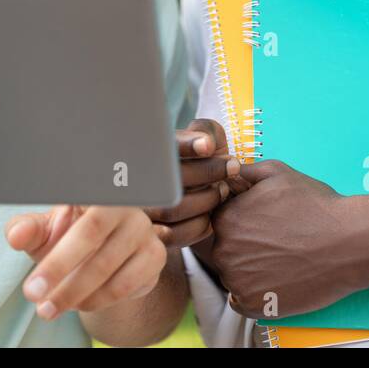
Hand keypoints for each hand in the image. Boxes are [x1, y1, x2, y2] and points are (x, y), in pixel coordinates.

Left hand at [5, 205, 166, 318]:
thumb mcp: (44, 232)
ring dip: (73, 292)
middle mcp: (123, 203)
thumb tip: (16, 235)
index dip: (55, 220)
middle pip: (90, 233)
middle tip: (32, 293)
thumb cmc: (68, 237)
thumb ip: (27, 230)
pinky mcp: (154, 256)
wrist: (102, 260)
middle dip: (57, 267)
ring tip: (48, 307)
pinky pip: (124, 284)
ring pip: (106, 265)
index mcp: (94, 189)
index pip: (75, 199)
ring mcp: (143, 229)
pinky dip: (96, 299)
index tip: (24, 243)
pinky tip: (78, 303)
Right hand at [146, 119, 242, 247]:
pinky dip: (201, 223)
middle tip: (232, 166)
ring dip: (208, 198)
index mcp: (144, 150)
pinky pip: (177, 234)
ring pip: (174, 208)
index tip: (209, 145)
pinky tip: (210, 212)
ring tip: (223, 189)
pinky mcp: (150, 236)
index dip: (185, 145)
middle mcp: (136, 180)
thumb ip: (206, 131)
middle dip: (207, 171)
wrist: (191, 198)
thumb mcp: (203, 139)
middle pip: (168, 178)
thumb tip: (208, 143)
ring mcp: (141, 210)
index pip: (160, 145)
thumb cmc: (198, 162)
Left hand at [210, 160, 367, 319]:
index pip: (221, 222)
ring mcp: (237, 281)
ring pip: (233, 276)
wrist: (350, 243)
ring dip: (250, 271)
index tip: (266, 224)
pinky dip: (257, 294)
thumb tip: (226, 173)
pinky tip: (279, 280)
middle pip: (226, 250)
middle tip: (278, 242)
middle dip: (245, 246)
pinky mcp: (254, 305)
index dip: (244, 222)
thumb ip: (243, 171)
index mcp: (225, 219)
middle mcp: (224, 251)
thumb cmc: (315, 206)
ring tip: (282, 261)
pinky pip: (242, 301)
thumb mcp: (276, 173)